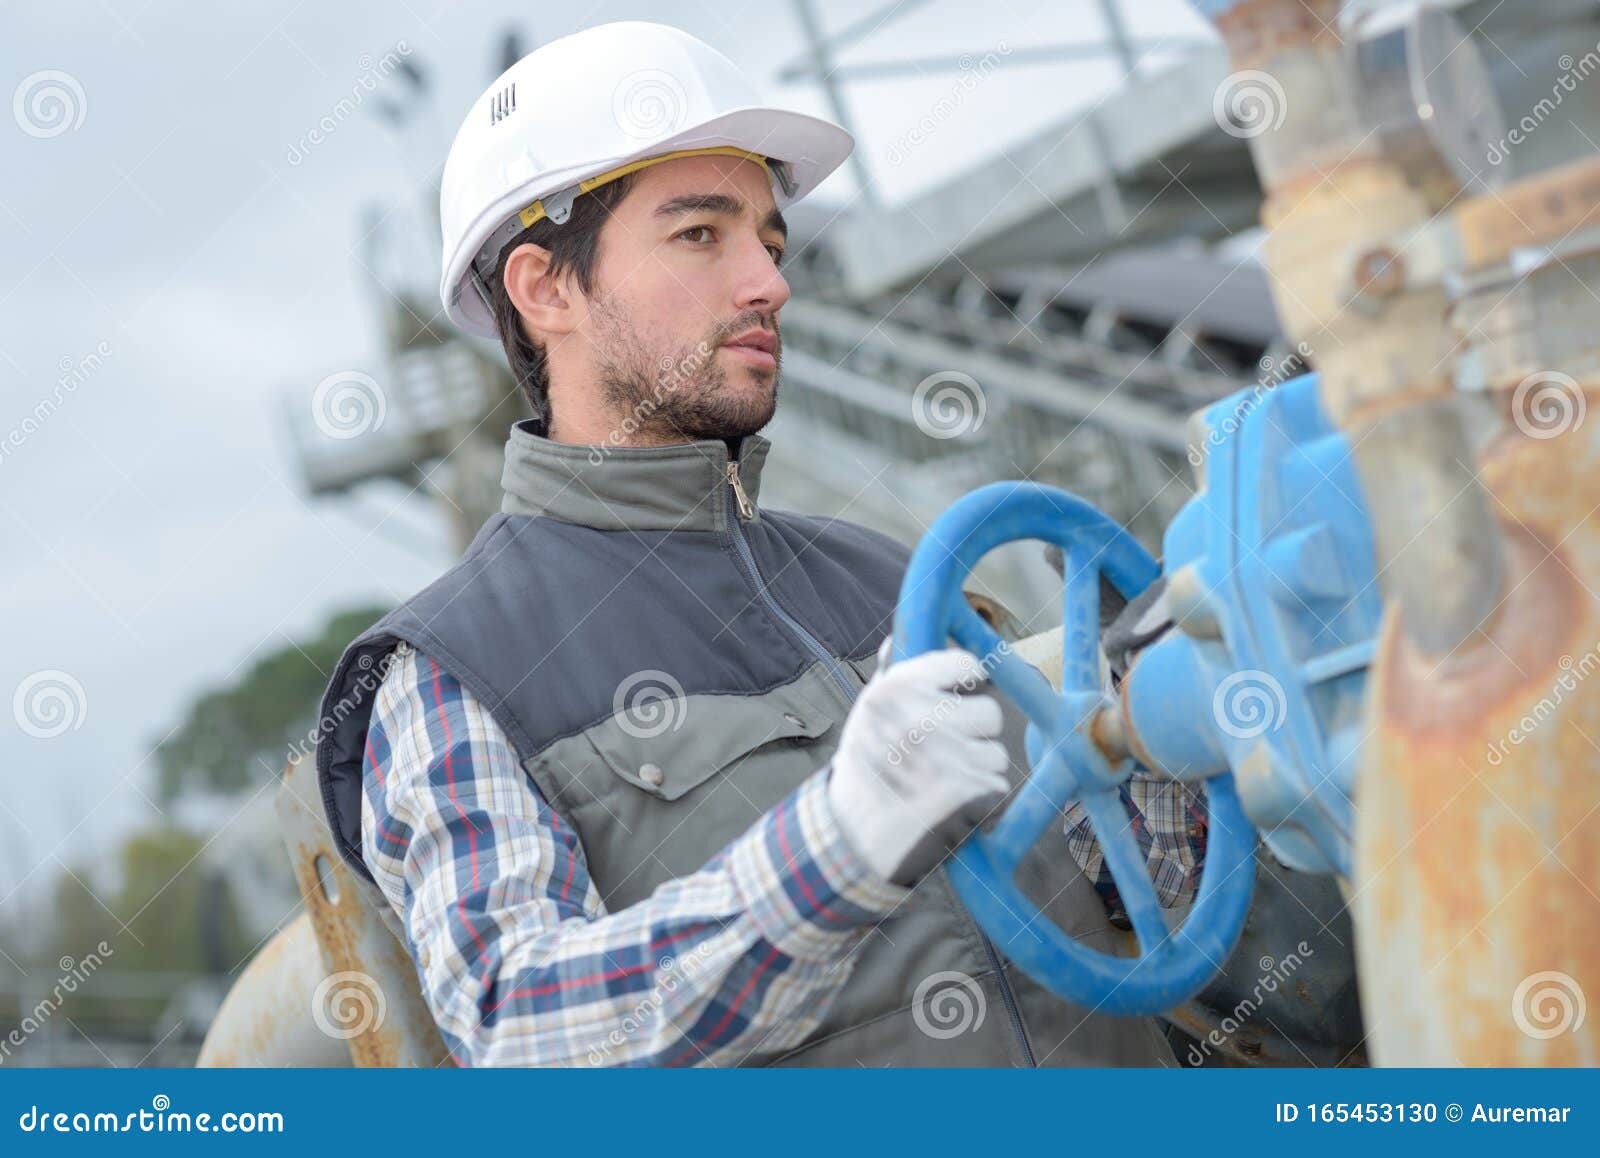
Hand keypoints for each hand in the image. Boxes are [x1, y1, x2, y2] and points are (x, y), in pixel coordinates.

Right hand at [826, 639, 1009, 886]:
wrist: (850, 835)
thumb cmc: (865, 769)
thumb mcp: (868, 714)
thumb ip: (891, 676)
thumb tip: (894, 639)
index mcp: (897, 688)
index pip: (966, 664)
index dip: (968, 682)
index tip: (958, 696)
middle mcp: (921, 717)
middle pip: (990, 713)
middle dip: (975, 734)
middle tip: (948, 751)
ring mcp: (945, 757)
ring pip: (997, 754)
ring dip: (979, 770)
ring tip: (946, 781)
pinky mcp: (964, 793)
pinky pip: (997, 788)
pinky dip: (981, 801)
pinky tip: (954, 804)